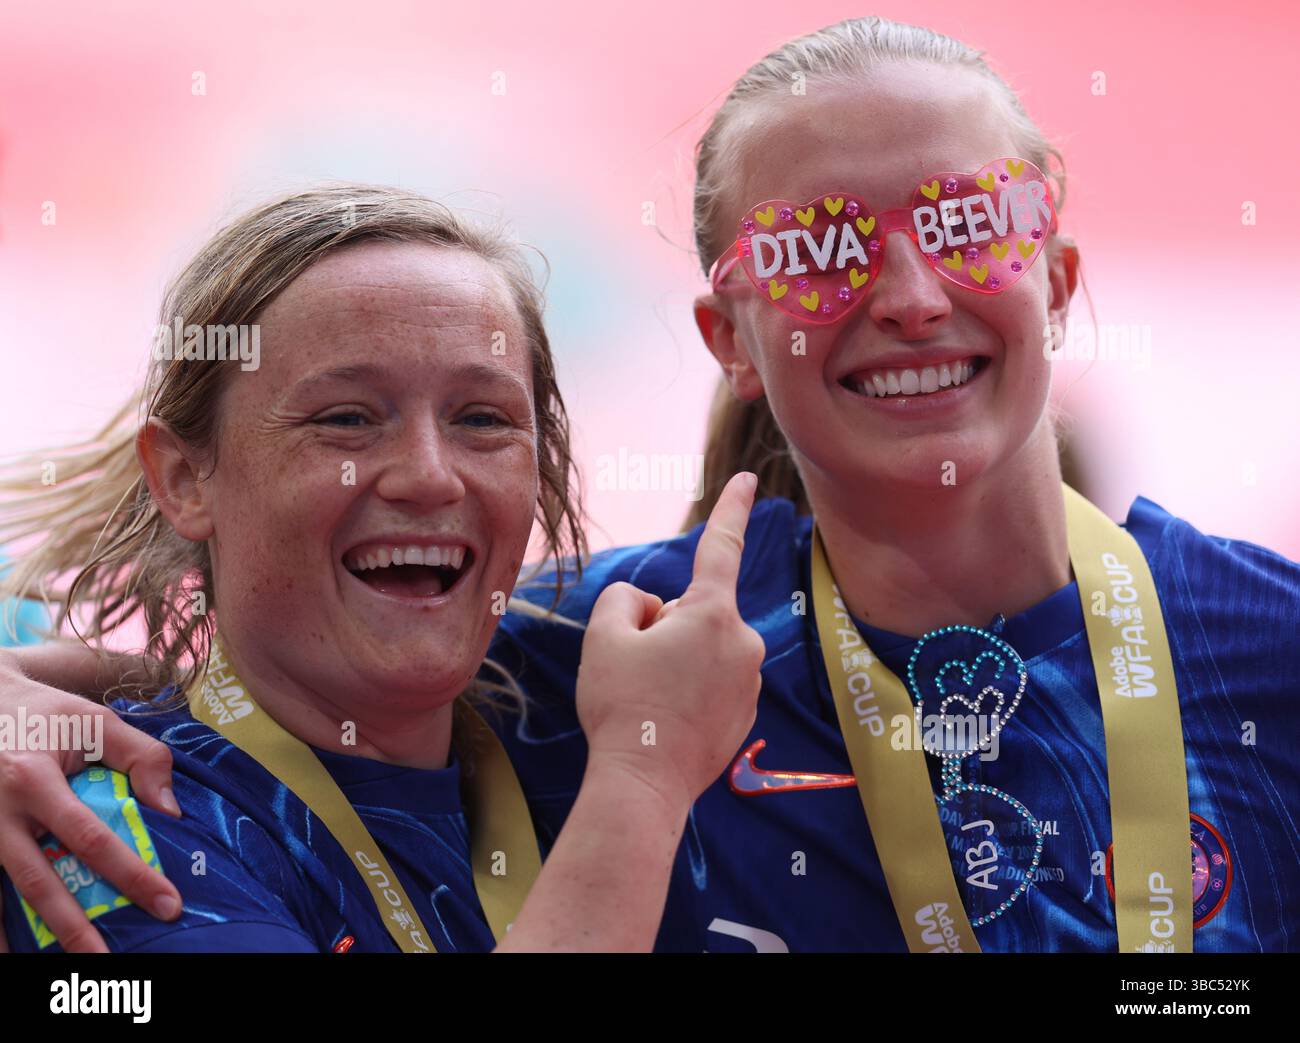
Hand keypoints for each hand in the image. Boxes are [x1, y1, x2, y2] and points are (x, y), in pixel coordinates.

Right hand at [0, 649, 181, 952]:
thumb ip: (142, 758)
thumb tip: (169, 811)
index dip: (130, 874)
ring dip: (29, 935)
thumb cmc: (47, 714)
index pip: (91, 838)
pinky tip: (11, 952)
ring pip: (2, 893)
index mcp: (32, 779)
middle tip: (111, 961)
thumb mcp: (97, 721)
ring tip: (62, 973)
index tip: (166, 903)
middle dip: (76, 926)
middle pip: (39, 881)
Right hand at [575, 471, 763, 811]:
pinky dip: (689, 687)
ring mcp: (749, 679)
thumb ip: (625, 599)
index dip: (733, 507)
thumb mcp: (604, 635)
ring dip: (677, 656)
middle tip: (636, 666)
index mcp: (713, 614)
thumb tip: (652, 606)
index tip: (751, 478)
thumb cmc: (622, 705)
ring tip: (650, 698)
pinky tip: (667, 716)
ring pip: (703, 645)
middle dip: (665, 623)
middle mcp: (744, 642)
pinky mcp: (747, 711)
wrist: (644, 784)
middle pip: (696, 609)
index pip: (722, 546)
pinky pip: (712, 678)